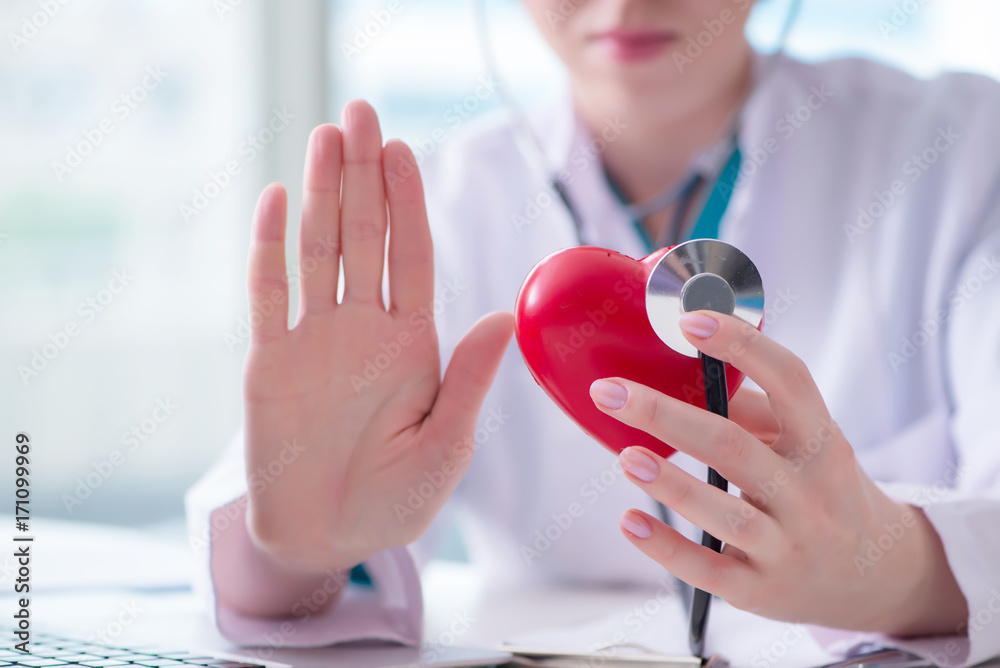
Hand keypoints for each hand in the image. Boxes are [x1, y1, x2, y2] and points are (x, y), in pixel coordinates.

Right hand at [241, 101, 512, 578]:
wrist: (328, 538)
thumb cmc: (396, 501)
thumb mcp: (445, 446)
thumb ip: (468, 380)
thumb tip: (501, 315)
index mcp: (412, 344)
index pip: (411, 256)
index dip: (408, 202)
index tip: (403, 150)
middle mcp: (363, 329)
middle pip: (365, 237)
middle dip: (364, 175)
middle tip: (361, 112)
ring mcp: (314, 339)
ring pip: (318, 250)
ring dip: (322, 194)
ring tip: (326, 135)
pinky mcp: (270, 362)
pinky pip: (268, 294)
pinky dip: (269, 248)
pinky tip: (278, 200)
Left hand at [590, 311, 966, 635]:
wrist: (874, 578)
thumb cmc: (822, 490)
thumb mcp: (809, 445)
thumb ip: (752, 411)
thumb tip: (681, 372)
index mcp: (822, 442)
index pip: (790, 380)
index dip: (742, 346)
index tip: (689, 321)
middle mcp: (809, 494)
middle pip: (733, 446)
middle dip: (665, 415)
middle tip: (609, 391)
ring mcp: (787, 546)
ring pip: (723, 512)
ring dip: (669, 483)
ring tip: (625, 456)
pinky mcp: (759, 590)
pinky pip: (707, 568)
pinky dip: (665, 547)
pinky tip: (630, 522)